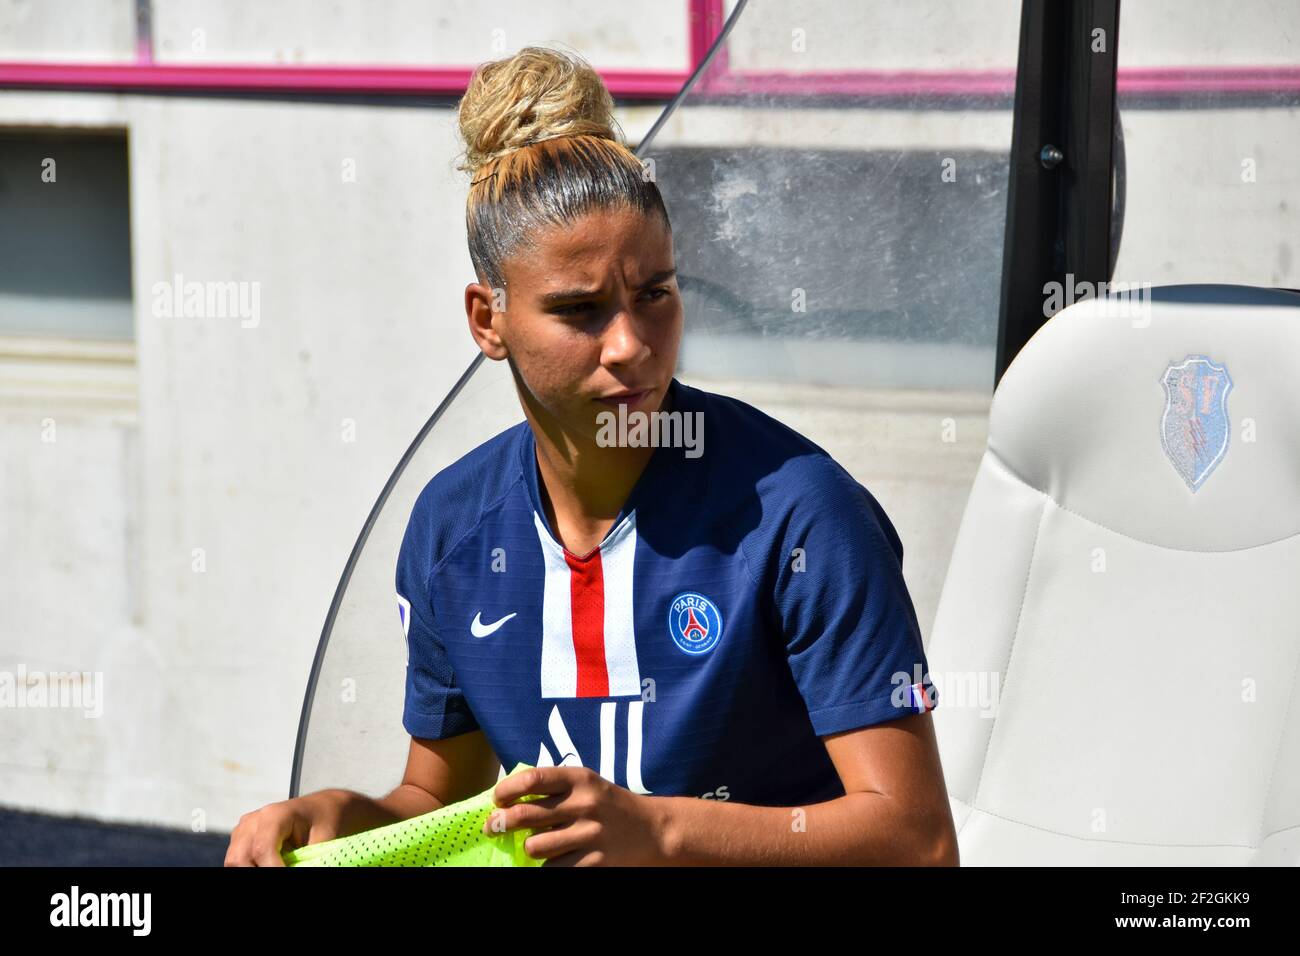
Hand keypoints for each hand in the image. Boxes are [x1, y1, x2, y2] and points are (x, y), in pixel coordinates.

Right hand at [225, 794, 340, 866]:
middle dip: (259, 871)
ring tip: (279, 866)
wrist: (320, 810)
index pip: (263, 848)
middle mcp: (254, 820)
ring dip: (253, 870)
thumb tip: (300, 869)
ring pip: (234, 862)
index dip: (272, 869)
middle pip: (240, 857)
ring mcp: (244, 829)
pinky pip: (237, 861)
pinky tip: (271, 865)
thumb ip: (308, 860)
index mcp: (276, 814)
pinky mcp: (240, 839)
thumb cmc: (324, 822)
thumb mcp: (323, 840)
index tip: (287, 877)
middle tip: (284, 877)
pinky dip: (252, 867)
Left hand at [482, 765, 668, 865]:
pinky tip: (553, 859)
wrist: (652, 831)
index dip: (507, 790)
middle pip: (525, 815)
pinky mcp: (594, 862)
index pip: (532, 779)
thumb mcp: (587, 784)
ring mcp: (589, 835)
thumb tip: (508, 801)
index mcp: (580, 779)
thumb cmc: (609, 805)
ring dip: (528, 847)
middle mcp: (584, 804)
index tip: (498, 799)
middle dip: (501, 823)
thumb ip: (554, 788)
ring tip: (535, 844)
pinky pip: (552, 869)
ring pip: (534, 846)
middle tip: (494, 827)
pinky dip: (547, 866)